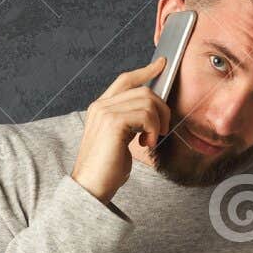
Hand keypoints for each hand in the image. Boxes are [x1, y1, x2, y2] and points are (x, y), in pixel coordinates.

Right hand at [70, 55, 171, 201]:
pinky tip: (146, 144)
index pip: (125, 80)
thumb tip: (153, 114)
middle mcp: (101, 106)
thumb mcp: (120, 140)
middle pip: (143, 90)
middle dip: (161, 108)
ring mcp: (105, 112)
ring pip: (148, 100)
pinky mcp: (113, 123)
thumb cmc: (106, 169)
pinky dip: (153, 129)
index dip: (145, 70)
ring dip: (158, 122)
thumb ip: (131, 122)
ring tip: (151, 140)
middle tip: (161, 130)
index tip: (162, 64)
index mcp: (100, 108)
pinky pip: (146, 115)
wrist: (91, 187)